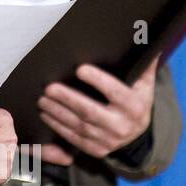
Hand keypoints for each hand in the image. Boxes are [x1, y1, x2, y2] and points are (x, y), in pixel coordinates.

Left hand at [38, 56, 157, 159]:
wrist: (137, 136)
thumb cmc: (135, 102)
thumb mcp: (143, 85)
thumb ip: (142, 65)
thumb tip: (143, 36)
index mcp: (135, 107)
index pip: (117, 92)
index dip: (99, 81)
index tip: (80, 69)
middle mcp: (122, 125)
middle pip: (91, 112)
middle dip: (68, 99)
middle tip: (49, 87)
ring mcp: (108, 140)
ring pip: (78, 125)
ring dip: (57, 112)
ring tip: (42, 98)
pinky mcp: (95, 149)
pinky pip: (73, 138)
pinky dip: (57, 126)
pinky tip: (46, 114)